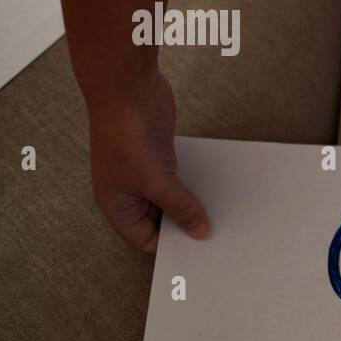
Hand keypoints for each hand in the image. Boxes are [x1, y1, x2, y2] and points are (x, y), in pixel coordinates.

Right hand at [87, 72, 209, 254]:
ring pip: (173, 199)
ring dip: (193, 205)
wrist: (128, 89)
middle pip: (160, 221)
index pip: (145, 240)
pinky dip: (196, 186)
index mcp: (117, 205)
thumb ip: (180, 208)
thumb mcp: (155, 180)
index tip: (200, 252)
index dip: (171, 247)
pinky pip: (181, 179)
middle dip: (184, 226)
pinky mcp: (161, 156)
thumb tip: (199, 232)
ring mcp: (145, 173)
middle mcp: (129, 192)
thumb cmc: (126, 136)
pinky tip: (218, 192)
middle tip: (217, 236)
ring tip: (223, 217)